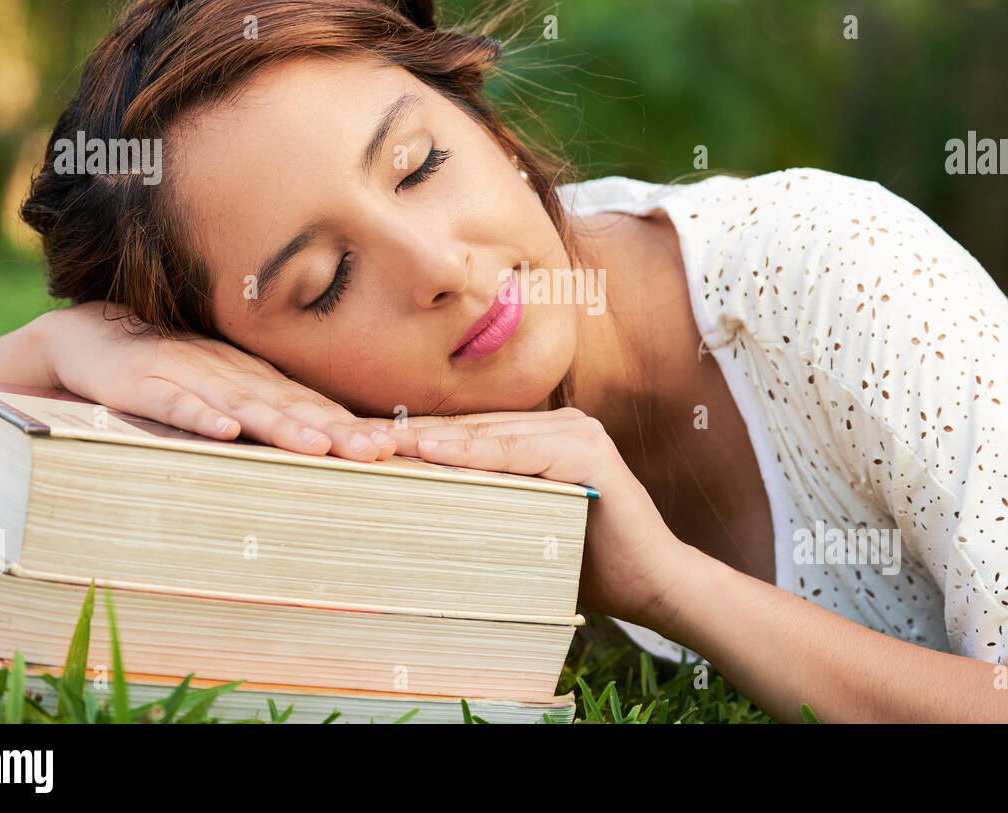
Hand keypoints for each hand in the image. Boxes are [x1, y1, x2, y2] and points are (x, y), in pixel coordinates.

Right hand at [36, 301, 394, 460]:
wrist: (90, 334)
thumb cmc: (168, 368)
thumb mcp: (224, 388)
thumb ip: (266, 411)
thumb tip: (322, 444)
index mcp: (255, 379)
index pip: (311, 405)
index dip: (350, 426)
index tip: (392, 447)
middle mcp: (232, 374)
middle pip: (289, 406)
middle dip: (334, 430)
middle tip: (375, 452)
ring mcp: (189, 375)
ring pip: (242, 404)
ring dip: (280, 426)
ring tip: (317, 448)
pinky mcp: (144, 383)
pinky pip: (174, 403)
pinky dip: (199, 416)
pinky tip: (223, 431)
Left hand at [360, 407, 689, 627]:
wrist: (653, 584)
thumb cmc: (585, 564)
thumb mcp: (523, 527)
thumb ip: (485, 506)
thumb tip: (414, 511)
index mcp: (543, 436)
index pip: (466, 435)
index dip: (414, 441)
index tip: (361, 449)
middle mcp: (560, 423)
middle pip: (470, 429)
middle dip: (411, 436)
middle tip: (353, 440)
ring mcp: (577, 430)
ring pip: (488, 435)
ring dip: (432, 441)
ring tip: (380, 444)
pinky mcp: (588, 449)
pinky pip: (519, 451)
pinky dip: (476, 454)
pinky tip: (435, 454)